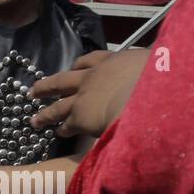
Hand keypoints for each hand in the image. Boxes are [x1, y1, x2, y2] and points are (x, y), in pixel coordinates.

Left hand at [29, 49, 148, 137]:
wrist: (147, 95)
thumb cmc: (160, 77)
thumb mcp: (157, 62)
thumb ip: (149, 65)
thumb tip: (160, 61)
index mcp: (113, 61)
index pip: (92, 59)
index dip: (80, 65)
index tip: (73, 67)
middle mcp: (93, 77)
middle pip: (63, 80)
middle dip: (47, 86)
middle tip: (33, 91)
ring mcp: (84, 97)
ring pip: (58, 106)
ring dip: (45, 114)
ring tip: (35, 120)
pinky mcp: (81, 117)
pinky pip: (67, 125)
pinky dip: (63, 130)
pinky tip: (59, 134)